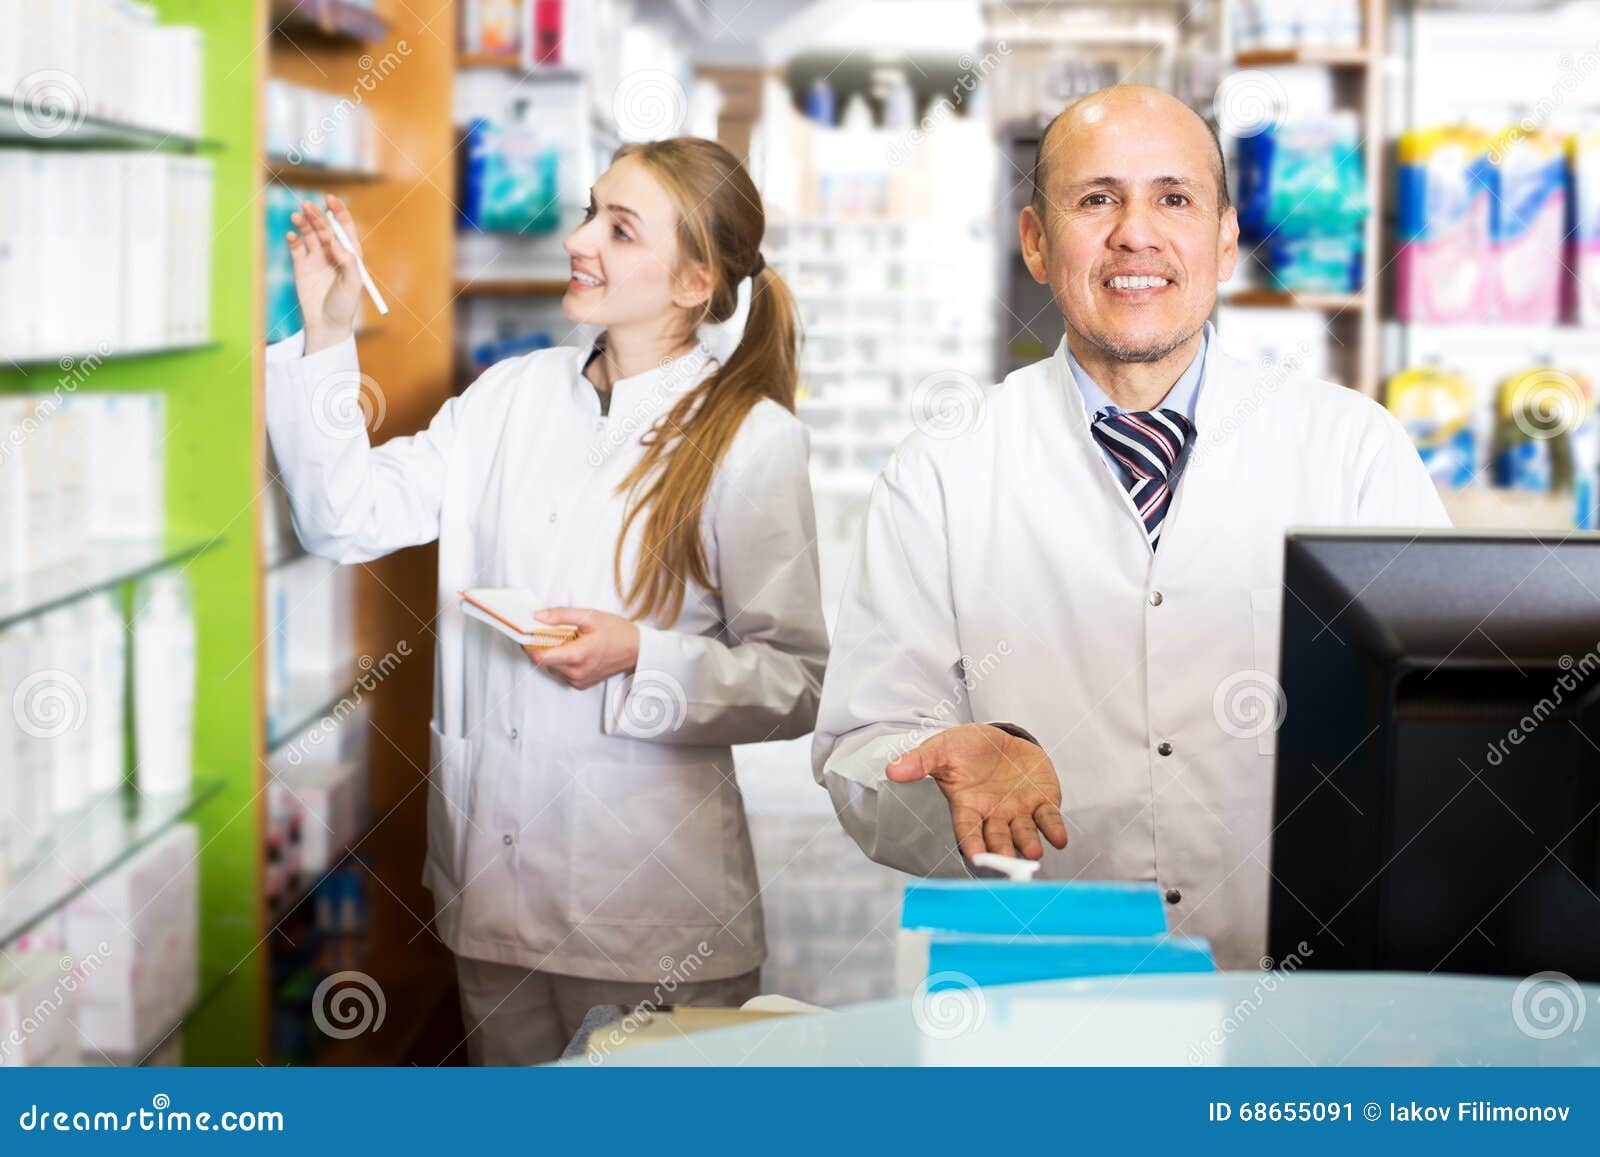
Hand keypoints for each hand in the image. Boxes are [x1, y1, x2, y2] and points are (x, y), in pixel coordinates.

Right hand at [286, 193, 363, 352]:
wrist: (326, 324)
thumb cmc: (344, 306)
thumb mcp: (353, 284)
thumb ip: (348, 262)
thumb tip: (337, 243)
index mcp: (350, 254)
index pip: (344, 227)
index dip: (338, 211)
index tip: (330, 200)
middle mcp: (333, 252)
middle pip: (324, 227)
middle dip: (317, 215)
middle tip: (307, 205)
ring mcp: (316, 258)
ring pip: (309, 234)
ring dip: (304, 223)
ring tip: (297, 216)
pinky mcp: (301, 266)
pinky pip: (296, 247)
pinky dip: (293, 239)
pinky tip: (292, 235)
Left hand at [523, 607, 639, 689]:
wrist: (637, 649)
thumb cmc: (617, 632)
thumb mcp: (590, 616)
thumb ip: (561, 615)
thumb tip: (538, 616)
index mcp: (577, 656)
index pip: (539, 657)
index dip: (529, 645)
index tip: (528, 634)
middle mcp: (576, 673)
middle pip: (544, 662)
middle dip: (543, 647)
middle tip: (552, 632)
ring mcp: (579, 681)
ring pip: (552, 668)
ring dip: (553, 655)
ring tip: (569, 641)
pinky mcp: (581, 684)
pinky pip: (562, 673)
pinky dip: (563, 662)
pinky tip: (575, 651)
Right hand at [885, 723, 1068, 860]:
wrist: (1001, 739)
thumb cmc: (967, 748)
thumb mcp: (943, 748)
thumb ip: (920, 761)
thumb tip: (891, 770)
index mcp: (968, 806)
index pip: (967, 829)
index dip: (971, 843)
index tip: (974, 856)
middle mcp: (994, 815)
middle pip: (997, 838)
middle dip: (1002, 850)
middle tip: (1007, 859)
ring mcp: (1019, 812)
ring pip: (1024, 834)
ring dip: (1028, 844)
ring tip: (1033, 853)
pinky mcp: (1042, 803)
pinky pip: (1049, 819)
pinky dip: (1054, 830)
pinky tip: (1059, 839)